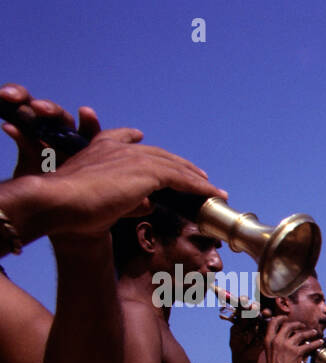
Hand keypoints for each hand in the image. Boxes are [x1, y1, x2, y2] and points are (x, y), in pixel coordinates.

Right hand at [1, 86, 222, 239]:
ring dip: (195, 179)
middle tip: (196, 175)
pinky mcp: (147, 172)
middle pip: (158, 155)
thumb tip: (147, 205)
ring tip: (212, 189)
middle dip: (178, 165)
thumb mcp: (99, 201)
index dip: (133, 138)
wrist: (58, 202)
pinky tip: (211, 194)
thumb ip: (124, 200)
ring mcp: (133, 158)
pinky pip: (181, 178)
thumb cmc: (68, 207)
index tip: (140, 136)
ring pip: (174, 166)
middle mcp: (118, 148)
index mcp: (99, 149)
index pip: (121, 138)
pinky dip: (199, 187)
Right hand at [264, 317, 319, 362]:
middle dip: (297, 324)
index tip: (285, 317)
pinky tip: (320, 342)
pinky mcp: (296, 353)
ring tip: (314, 332)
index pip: (273, 323)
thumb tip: (284, 338)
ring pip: (300, 334)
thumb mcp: (269, 352)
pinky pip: (309, 345)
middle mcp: (277, 340)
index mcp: (268, 340)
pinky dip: (316, 343)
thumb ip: (274, 344)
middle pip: (288, 326)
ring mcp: (287, 346)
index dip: (280, 318)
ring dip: (309, 332)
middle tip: (302, 325)